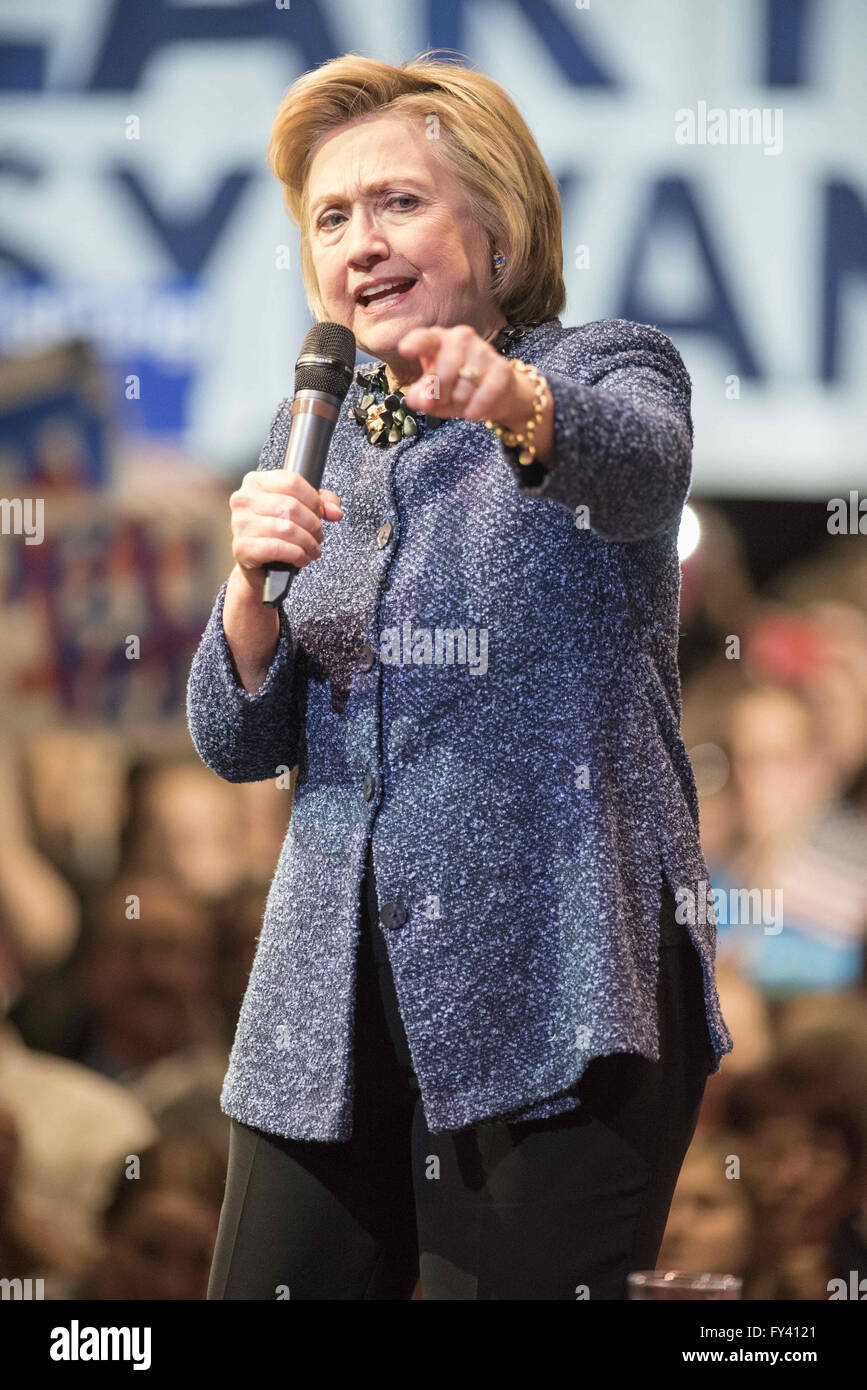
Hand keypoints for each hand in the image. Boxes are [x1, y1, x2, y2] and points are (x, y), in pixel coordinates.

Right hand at [230, 469, 342, 592]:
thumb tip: (335, 511)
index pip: (292, 481)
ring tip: (313, 549)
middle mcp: (243, 499)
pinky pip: (277, 548)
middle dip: (313, 524)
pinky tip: (301, 558)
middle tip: (318, 536)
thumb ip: (321, 502)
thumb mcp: (299, 509)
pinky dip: (296, 555)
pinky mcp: (242, 547)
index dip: (313, 500)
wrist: (258, 564)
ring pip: (286, 528)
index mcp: (256, 481)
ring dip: (307, 542)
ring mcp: (240, 523)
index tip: (320, 514)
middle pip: (291, 506)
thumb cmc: (277, 532)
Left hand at [396, 324, 553, 464]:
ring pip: (463, 389)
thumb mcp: (432, 395)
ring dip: (459, 403)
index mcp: (437, 340)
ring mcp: (482, 350)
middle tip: (444, 400)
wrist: (496, 394)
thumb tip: (422, 400)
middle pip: (443, 374)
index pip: (424, 339)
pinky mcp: (501, 369)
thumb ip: (420, 397)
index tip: (404, 350)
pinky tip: (472, 412)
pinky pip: (484, 395)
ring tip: (463, 400)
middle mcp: (460, 338)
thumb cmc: (456, 389)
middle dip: (440, 395)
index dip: (415, 344)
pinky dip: (475, 409)